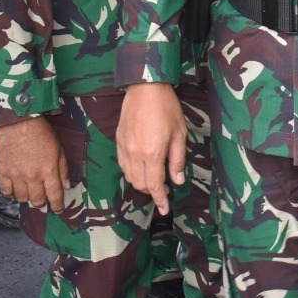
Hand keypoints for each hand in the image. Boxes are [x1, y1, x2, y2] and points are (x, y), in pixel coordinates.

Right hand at [0, 117, 68, 211]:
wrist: (18, 122)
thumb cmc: (42, 133)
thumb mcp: (59, 149)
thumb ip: (63, 169)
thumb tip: (67, 186)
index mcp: (49, 170)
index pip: (55, 195)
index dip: (58, 205)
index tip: (59, 209)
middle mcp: (32, 176)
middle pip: (37, 200)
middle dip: (42, 203)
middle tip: (43, 199)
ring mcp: (16, 175)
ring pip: (22, 198)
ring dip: (27, 198)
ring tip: (29, 193)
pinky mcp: (2, 172)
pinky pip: (6, 191)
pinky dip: (11, 194)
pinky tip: (15, 190)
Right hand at [116, 83, 185, 215]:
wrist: (145, 87)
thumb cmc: (166, 108)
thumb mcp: (179, 133)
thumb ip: (176, 159)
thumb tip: (177, 181)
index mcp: (152, 153)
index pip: (155, 185)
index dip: (160, 200)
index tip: (165, 210)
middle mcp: (135, 154)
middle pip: (140, 184)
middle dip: (152, 192)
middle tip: (165, 190)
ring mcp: (124, 148)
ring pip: (129, 176)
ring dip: (141, 183)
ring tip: (154, 179)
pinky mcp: (118, 140)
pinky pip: (122, 164)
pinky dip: (131, 171)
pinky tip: (141, 167)